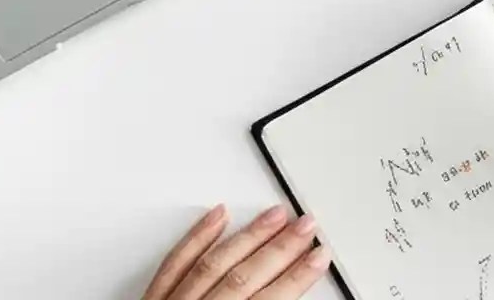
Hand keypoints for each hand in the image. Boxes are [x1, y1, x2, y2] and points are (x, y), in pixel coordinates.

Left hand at [142, 205, 330, 299]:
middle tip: (306, 225)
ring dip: (248, 236)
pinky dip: (197, 238)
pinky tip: (217, 217)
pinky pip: (175, 264)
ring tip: (273, 215)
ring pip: (213, 264)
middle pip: (244, 277)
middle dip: (280, 248)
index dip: (298, 277)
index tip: (319, 257)